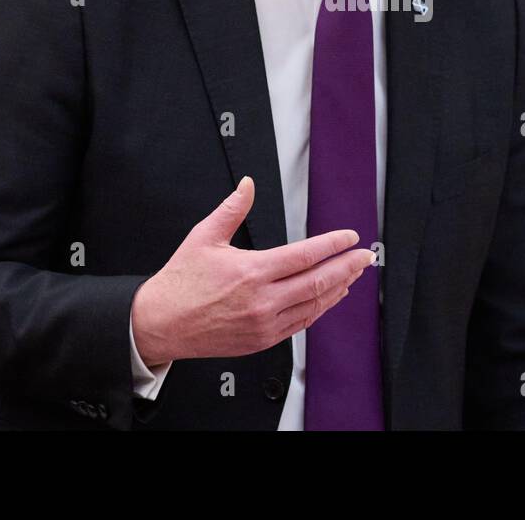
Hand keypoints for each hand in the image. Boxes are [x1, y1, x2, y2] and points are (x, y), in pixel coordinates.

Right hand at [129, 176, 375, 366]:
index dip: (333, 245)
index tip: (349, 237)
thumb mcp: (203, 237)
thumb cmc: (180, 282)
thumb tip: (248, 184)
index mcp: (251, 271)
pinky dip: (319, 309)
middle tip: (365, 257)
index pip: (305, 256)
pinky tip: (328, 298)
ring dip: (338, 289)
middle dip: (347, 267)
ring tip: (353, 275)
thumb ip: (232, 209)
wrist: (159, 324)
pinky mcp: (261, 341)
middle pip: (318, 282)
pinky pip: (300, 324)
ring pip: (313, 305)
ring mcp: (264, 324)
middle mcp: (262, 300)